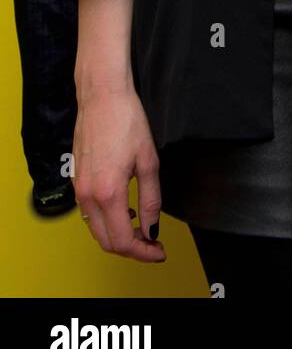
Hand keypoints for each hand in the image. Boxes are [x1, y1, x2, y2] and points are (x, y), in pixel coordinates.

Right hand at [72, 78, 165, 261]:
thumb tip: (152, 228)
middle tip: (153, 243)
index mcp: (108, 192)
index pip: (123, 241)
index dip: (143, 252)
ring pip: (95, 229)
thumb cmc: (127, 121)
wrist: (102, 96)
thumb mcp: (148, 161)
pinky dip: (106, 220)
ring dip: (117, 235)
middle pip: (106, 241)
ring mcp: (78, 187)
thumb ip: (151, 200)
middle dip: (131, 248)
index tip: (159, 250)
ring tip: (140, 225)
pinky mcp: (75, 179)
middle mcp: (87, 195)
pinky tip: (123, 208)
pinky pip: (88, 212)